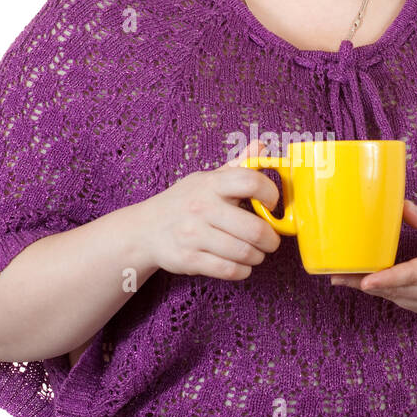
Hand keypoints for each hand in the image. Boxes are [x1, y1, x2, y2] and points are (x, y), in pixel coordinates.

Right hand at [143, 139, 282, 280]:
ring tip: (255, 253)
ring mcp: (194, 235)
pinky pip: (229, 270)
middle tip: (270, 240)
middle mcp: (202, 207)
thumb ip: (238, 166)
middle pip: (254, 229)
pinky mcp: (189, 259)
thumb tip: (262, 146)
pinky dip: (243, 271)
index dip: (270, 193)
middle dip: (271, 239)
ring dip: (258, 256)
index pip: (250, 181)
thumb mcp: (207, 179)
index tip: (272, 204)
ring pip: (244, 253)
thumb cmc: (183, 203)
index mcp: (211, 184)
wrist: (145, 229)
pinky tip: (241, 264)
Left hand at [329, 199, 416, 316]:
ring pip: (397, 299)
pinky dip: (385, 293)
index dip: (389, 278)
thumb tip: (400, 207)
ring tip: (341, 277)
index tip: (365, 280)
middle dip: (365, 283)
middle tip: (335, 274)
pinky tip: (367, 282)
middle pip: (399, 290)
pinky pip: (403, 303)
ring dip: (371, 289)